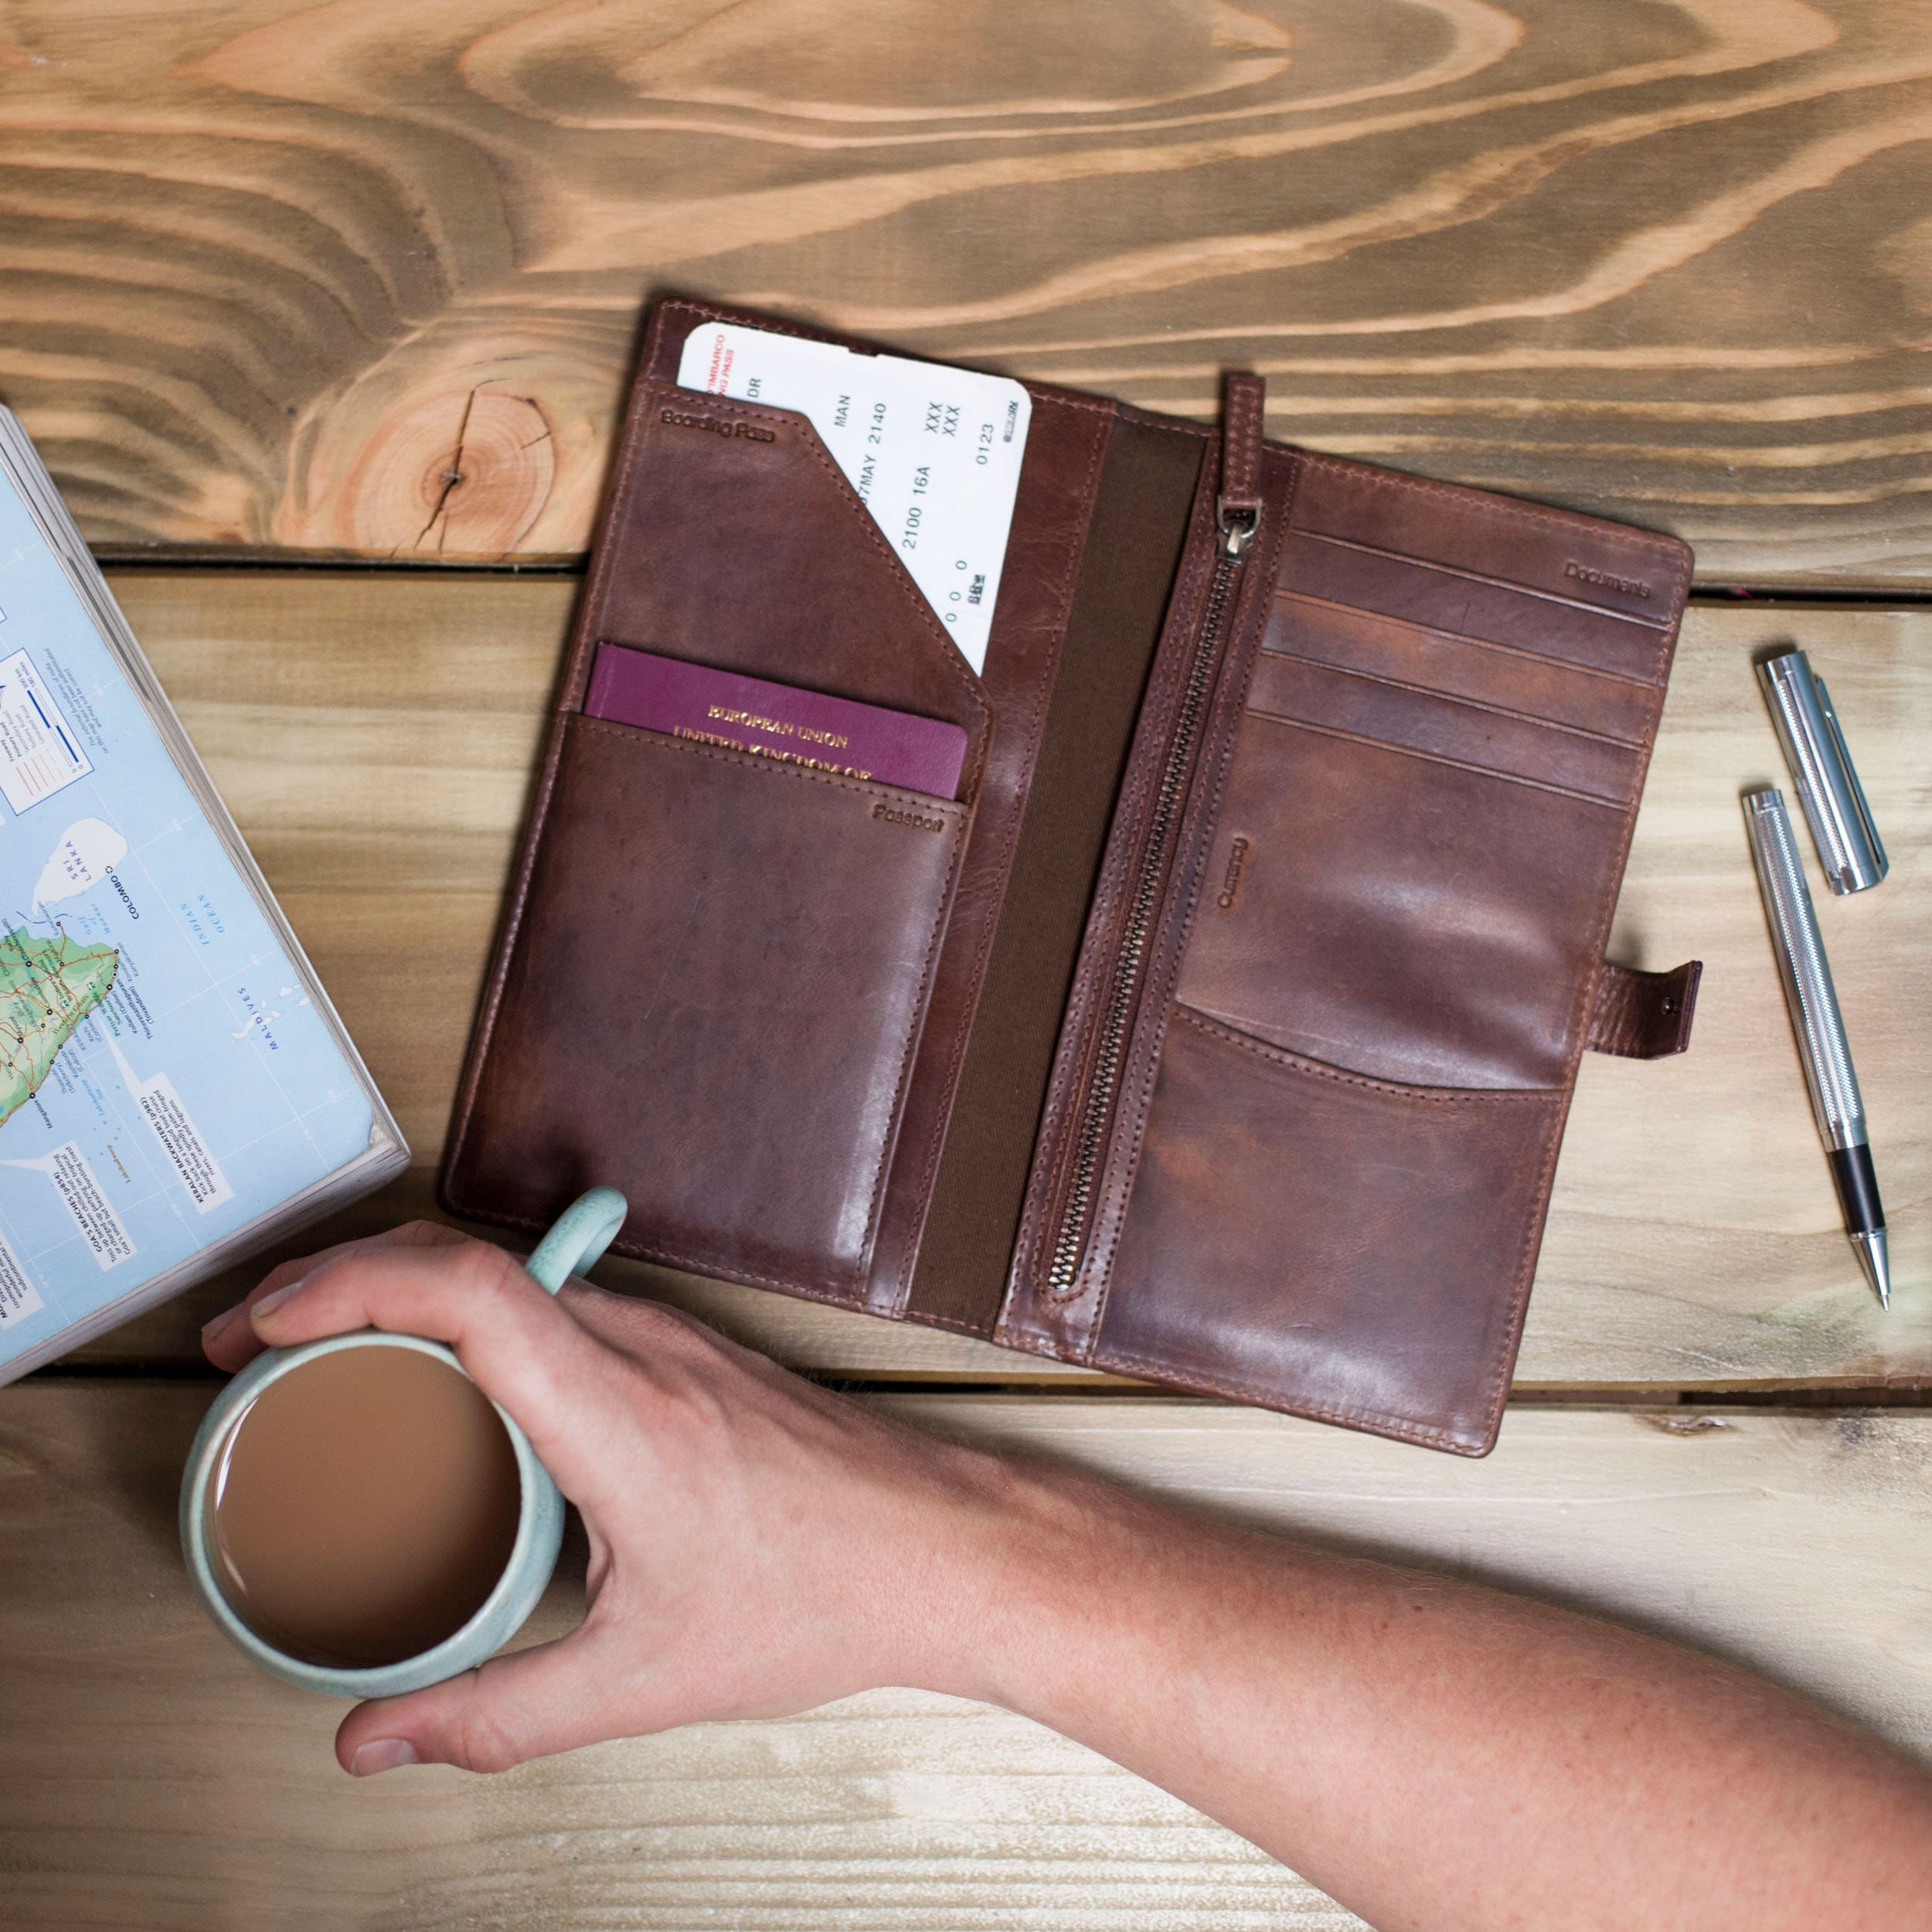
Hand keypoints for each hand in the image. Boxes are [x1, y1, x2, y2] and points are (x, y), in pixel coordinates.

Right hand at [200, 1225, 1031, 1775]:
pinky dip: (469, 1318)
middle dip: (338, 1283)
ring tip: (321, 1354)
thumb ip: (496, 1714)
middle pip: (467, 1260)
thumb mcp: (644, 1677)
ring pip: (510, 1274)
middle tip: (252, 1346)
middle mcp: (640, 1347)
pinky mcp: (685, 1351)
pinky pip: (553, 1303)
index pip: (468, 1287)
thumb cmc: (825, 1592)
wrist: (945, 1544)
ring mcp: (668, 1337)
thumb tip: (375, 1742)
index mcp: (618, 1408)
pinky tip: (443, 1378)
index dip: (349, 1282)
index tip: (264, 1324)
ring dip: (403, 1294)